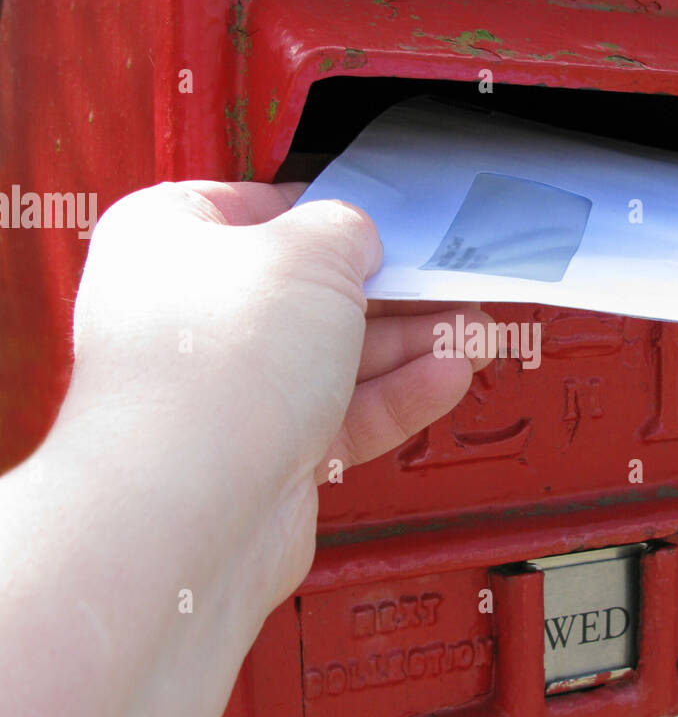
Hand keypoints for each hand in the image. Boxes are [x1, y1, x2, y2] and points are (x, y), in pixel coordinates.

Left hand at [63, 179, 493, 613]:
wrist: (191, 507)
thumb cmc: (216, 370)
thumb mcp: (306, 254)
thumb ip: (344, 230)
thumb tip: (356, 237)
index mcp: (167, 242)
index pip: (256, 208)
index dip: (327, 214)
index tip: (385, 223)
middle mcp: (189, 319)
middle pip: (308, 292)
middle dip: (391, 291)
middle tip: (448, 283)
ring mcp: (226, 394)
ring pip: (334, 359)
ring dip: (410, 344)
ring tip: (471, 334)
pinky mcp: (264, 458)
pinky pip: (341, 417)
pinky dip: (397, 397)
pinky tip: (445, 377)